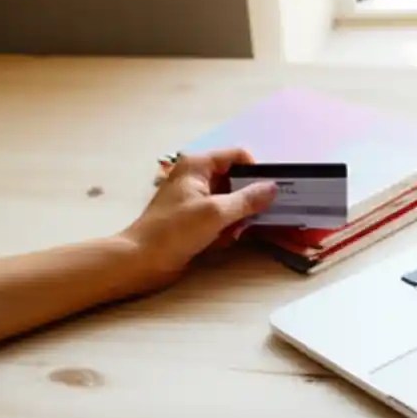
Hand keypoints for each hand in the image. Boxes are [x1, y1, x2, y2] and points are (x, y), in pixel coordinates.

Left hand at [119, 148, 276, 292]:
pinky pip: (223, 219)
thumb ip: (248, 199)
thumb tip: (274, 188)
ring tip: (231, 234)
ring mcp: (197, 199)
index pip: (239, 157)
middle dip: (249, 201)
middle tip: (257, 217)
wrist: (142, 261)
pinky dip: (226, 230)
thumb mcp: (216, 213)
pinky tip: (219, 242)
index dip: (256, 172)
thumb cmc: (174, 231)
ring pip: (233, 203)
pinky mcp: (196, 219)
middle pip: (238, 181)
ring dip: (237, 220)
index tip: (270, 194)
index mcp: (198, 165)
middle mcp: (198, 177)